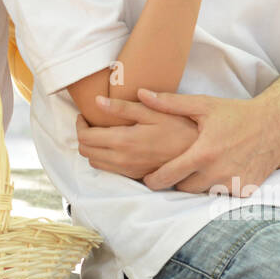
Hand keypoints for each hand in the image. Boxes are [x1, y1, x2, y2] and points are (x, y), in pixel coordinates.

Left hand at [75, 95, 199, 179]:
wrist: (199, 152)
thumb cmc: (178, 127)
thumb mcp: (152, 112)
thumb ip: (122, 108)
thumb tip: (97, 101)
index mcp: (123, 141)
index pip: (85, 138)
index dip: (80, 125)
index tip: (85, 116)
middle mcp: (123, 160)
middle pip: (86, 153)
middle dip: (83, 137)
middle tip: (91, 123)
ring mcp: (130, 171)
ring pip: (96, 164)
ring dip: (93, 149)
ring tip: (102, 133)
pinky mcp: (137, 177)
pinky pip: (110, 170)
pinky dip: (105, 158)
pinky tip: (116, 145)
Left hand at [135, 89, 279, 194]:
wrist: (276, 123)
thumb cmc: (236, 112)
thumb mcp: (203, 105)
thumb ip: (169, 103)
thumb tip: (141, 94)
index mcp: (202, 153)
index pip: (168, 176)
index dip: (155, 179)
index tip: (149, 178)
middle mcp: (217, 173)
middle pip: (184, 188)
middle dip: (179, 179)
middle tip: (179, 167)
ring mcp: (233, 183)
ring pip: (204, 192)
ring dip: (199, 183)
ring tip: (201, 166)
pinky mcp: (246, 190)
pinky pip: (224, 194)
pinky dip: (219, 186)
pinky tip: (222, 169)